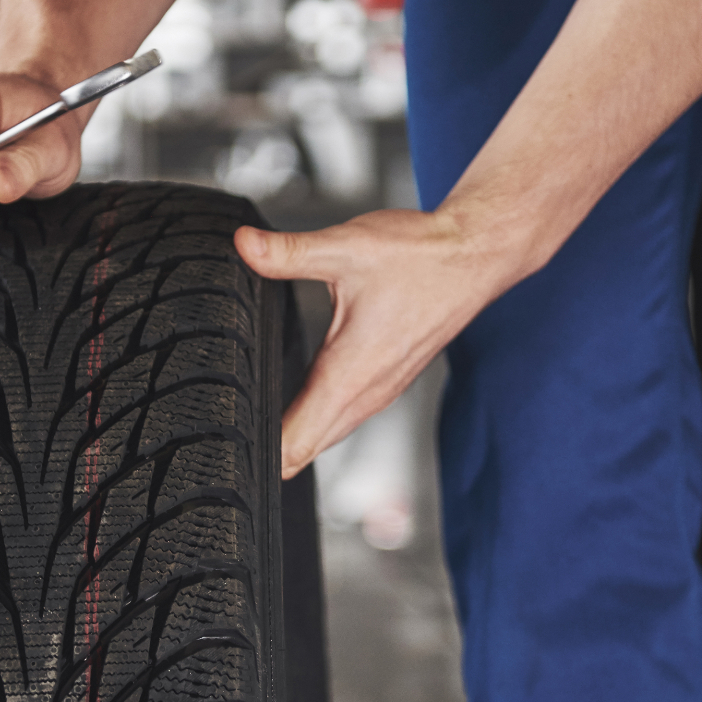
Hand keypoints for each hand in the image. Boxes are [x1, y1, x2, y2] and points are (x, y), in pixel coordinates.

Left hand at [235, 209, 522, 478]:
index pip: (296, 443)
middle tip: (227, 452)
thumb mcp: (345, 248)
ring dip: (296, 443)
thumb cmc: (420, 256)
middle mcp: (368, 392)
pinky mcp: (389, 379)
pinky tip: (302, 411)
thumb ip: (289, 252)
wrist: (475, 255)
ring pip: (329, 435)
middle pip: (308, 450)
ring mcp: (382, 389)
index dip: (260, 455)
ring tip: (254, 439)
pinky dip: (320, 425)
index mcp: (350, 374)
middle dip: (269, 457)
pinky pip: (347, 417)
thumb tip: (244, 244)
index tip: (230, 455)